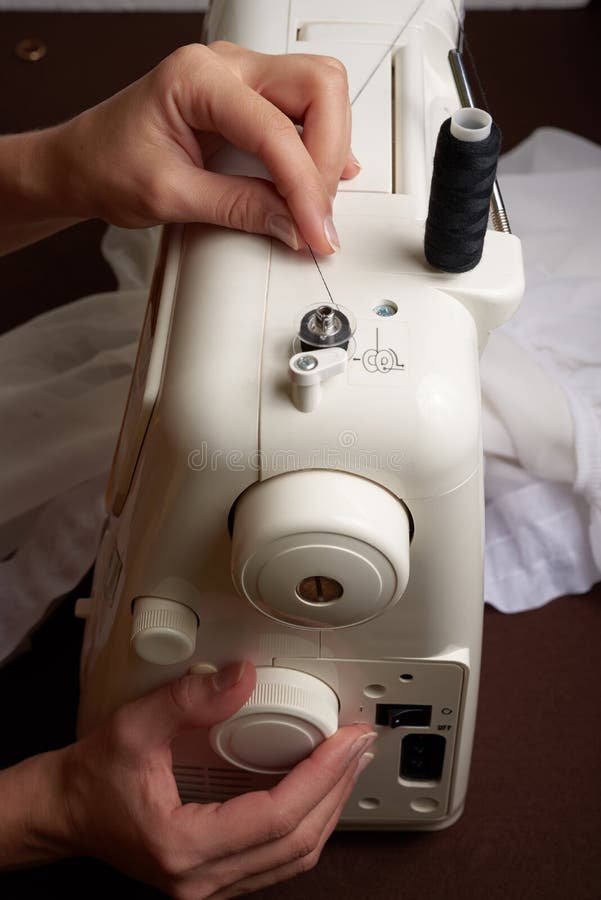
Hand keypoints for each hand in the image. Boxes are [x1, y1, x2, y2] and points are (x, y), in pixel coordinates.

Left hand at [38, 42, 359, 253]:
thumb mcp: (170, 196)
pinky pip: (305, 111)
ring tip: (315, 203)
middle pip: (319, 87)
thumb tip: (292, 224)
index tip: (314, 230)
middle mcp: (226, 66)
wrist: (82, 163)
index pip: (275, 128)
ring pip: (322, 93)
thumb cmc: (106, 164)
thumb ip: (238, 208)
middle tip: (319, 212)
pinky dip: (319, 148)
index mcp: (197, 76)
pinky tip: (317, 181)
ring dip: (329, 149)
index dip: (304, 185)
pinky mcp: (250, 102)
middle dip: (328, 154)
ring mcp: (242, 79)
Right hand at [60, 662, 375, 897]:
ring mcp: (211, 885)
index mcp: (185, 847)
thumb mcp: (133, 727)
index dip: (323, 776)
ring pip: (294, 857)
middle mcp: (203, 879)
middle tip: (362, 745)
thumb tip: (243, 676)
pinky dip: (307, 821)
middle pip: (297, 842)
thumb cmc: (93, 776)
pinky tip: (319, 789)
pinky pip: (278, 857)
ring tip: (350, 763)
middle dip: (338, 789)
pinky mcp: (216, 876)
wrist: (67, 810)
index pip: (277, 818)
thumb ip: (188, 699)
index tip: (349, 741)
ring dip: (330, 807)